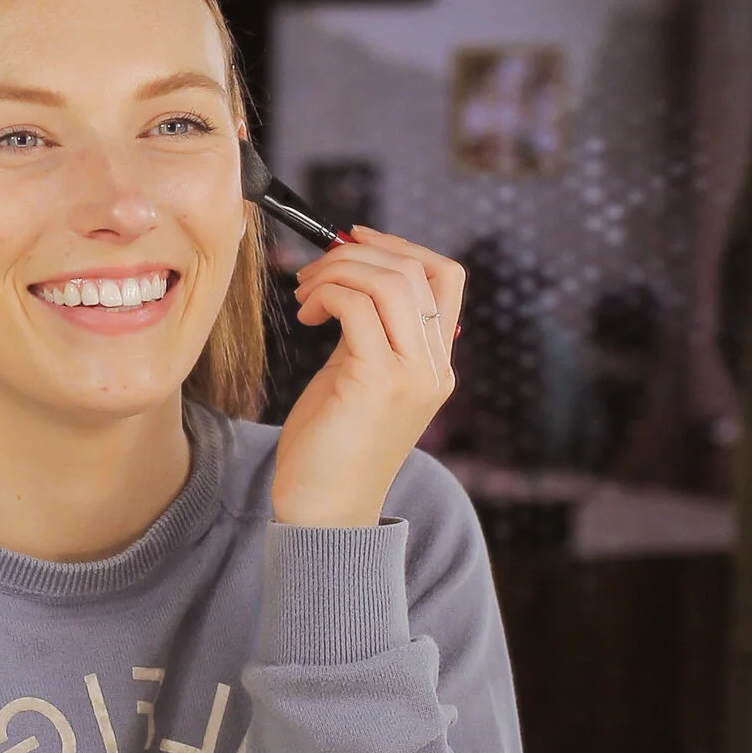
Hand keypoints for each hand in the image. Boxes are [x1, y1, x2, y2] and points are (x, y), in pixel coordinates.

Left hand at [270, 228, 465, 529]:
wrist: (324, 513)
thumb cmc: (332, 448)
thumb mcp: (356, 377)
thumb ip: (366, 333)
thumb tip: (348, 280)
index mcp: (436, 365)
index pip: (446, 278)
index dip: (402, 245)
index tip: (356, 239)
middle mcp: (434, 367)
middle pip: (416, 270)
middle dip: (357, 253)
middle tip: (313, 272)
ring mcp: (412, 375)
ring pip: (390, 280)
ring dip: (337, 271)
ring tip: (305, 294)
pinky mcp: (378, 382)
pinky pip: (358, 306)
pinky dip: (327, 294)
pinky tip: (307, 314)